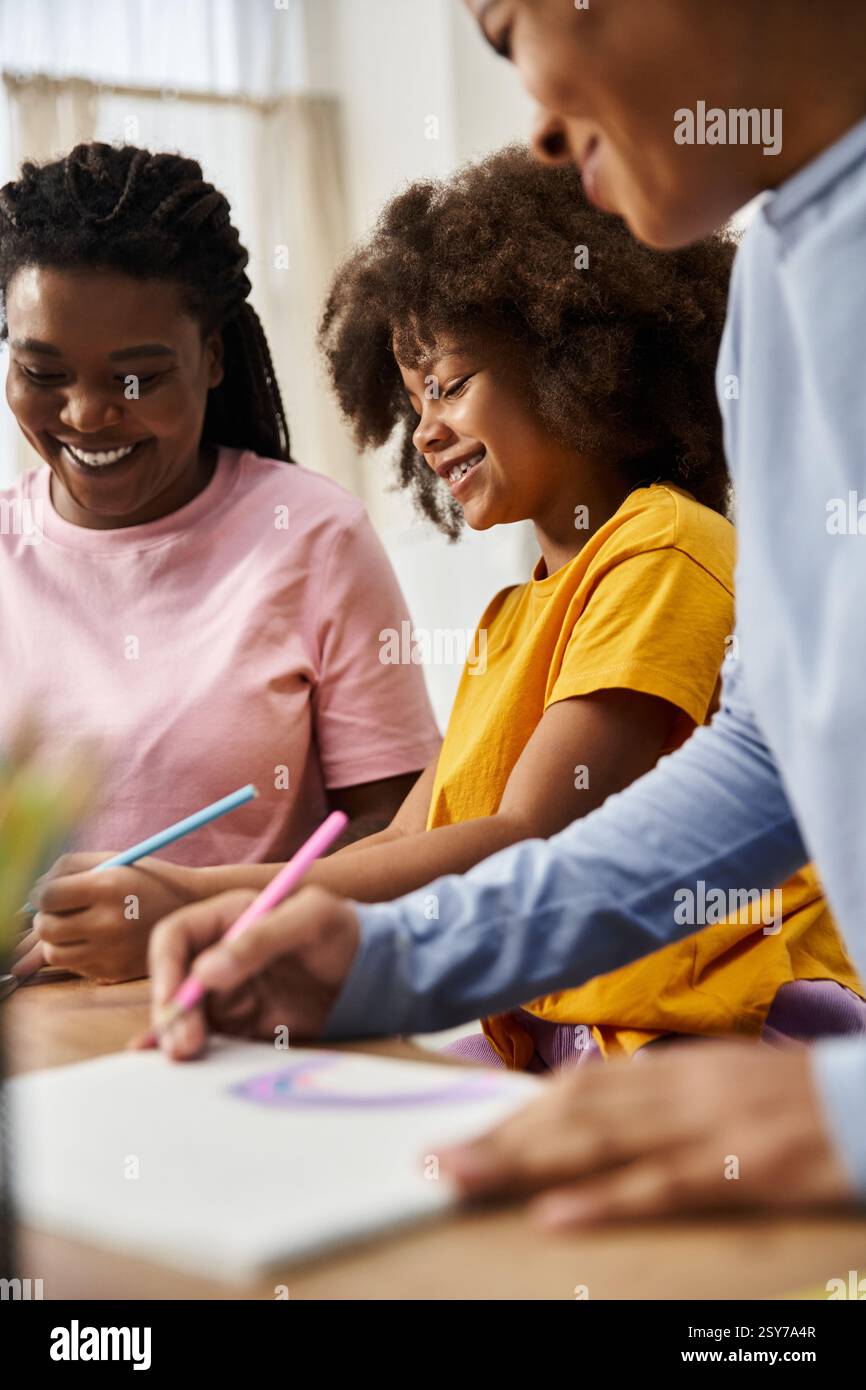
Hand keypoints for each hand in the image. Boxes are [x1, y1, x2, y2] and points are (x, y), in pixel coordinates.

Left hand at [14, 852, 202, 983]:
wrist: (192, 908)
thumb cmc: (146, 879)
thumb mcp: (112, 860)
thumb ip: (66, 868)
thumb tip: (31, 895)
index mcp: (108, 886)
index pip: (47, 896)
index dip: (40, 894)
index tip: (46, 892)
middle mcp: (110, 922)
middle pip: (46, 928)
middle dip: (45, 917)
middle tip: (59, 910)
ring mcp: (112, 952)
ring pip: (54, 953)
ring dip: (56, 939)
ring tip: (75, 926)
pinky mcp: (115, 973)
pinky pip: (75, 967)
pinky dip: (76, 953)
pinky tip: (95, 939)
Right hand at [135, 885, 360, 1057]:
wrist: (372, 974)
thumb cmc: (345, 932)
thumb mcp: (312, 920)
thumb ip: (261, 939)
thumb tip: (205, 972)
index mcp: (229, 918)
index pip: (177, 936)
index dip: (166, 965)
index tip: (173, 998)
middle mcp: (219, 953)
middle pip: (174, 980)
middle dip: (172, 1010)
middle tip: (184, 1041)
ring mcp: (227, 989)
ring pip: (184, 1012)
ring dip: (177, 1033)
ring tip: (186, 1053)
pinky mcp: (240, 1021)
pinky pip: (206, 1034)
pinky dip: (189, 1046)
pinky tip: (176, 1058)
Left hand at [439, 1041, 854, 1224]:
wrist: (864, 1100)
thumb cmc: (789, 1097)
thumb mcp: (717, 1081)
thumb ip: (656, 1094)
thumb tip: (587, 1109)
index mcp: (670, 1069)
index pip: (576, 1088)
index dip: (516, 1113)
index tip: (464, 1133)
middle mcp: (675, 1089)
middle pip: (571, 1113)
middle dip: (499, 1137)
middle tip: (434, 1161)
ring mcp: (703, 1127)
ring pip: (598, 1142)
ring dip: (523, 1160)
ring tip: (464, 1178)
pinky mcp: (737, 1168)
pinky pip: (660, 1187)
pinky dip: (603, 1200)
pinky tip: (555, 1214)